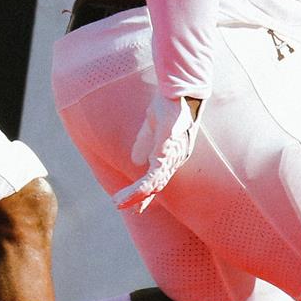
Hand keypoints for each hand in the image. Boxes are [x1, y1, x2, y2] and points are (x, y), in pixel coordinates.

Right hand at [114, 94, 200, 211]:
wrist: (181, 92)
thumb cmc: (170, 107)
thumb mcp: (152, 128)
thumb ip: (145, 143)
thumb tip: (135, 161)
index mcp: (170, 156)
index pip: (156, 180)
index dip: (144, 194)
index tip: (133, 208)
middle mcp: (175, 159)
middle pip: (156, 185)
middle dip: (137, 198)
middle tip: (119, 206)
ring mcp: (175, 153)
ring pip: (156, 181)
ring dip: (138, 193)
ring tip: (121, 201)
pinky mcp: (170, 145)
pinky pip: (159, 167)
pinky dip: (147, 180)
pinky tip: (138, 188)